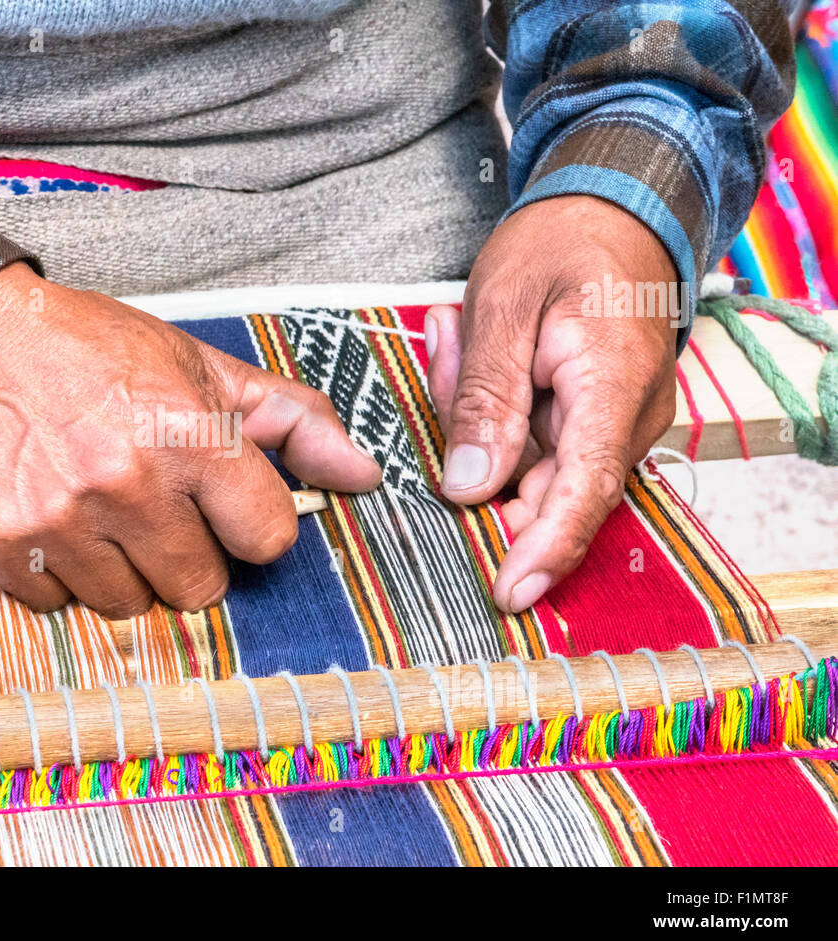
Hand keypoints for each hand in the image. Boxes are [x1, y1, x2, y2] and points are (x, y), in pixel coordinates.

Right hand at [0, 262, 381, 617]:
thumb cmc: (88, 348)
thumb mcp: (197, 365)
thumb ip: (288, 420)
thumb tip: (362, 473)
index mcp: (190, 435)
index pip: (268, 538)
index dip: (250, 525)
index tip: (223, 507)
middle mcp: (129, 484)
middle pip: (201, 587)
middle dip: (186, 554)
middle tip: (152, 508)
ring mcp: (63, 521)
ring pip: (130, 605)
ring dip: (122, 569)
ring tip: (97, 511)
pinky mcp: (5, 546)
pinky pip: (59, 605)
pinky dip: (60, 574)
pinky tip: (52, 520)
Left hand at [425, 195, 678, 613]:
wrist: (615, 210)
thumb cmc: (560, 245)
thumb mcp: (503, 306)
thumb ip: (486, 399)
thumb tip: (468, 487)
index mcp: (613, 384)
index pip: (583, 490)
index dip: (544, 548)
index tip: (508, 593)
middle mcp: (627, 417)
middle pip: (547, 484)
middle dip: (480, 450)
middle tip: (450, 352)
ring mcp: (613, 423)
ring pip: (531, 466)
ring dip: (481, 420)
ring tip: (462, 334)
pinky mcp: (591, 422)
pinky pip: (532, 445)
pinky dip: (492, 412)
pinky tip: (471, 349)